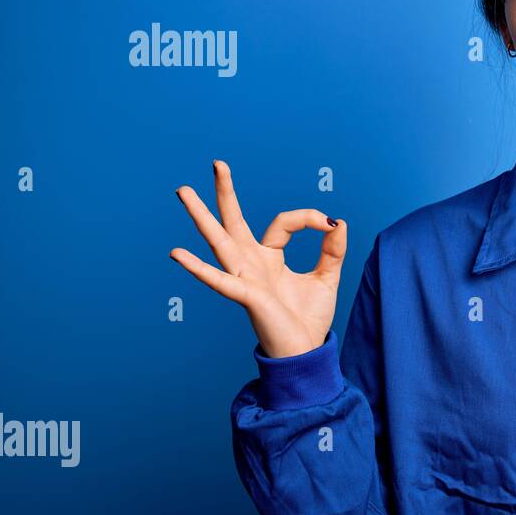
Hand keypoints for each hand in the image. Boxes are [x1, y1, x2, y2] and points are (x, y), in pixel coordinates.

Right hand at [170, 159, 346, 357]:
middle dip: (225, 193)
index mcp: (269, 257)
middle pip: (234, 221)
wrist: (306, 351)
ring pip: (220, 241)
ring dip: (201, 217)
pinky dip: (198, 268)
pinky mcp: (245, 297)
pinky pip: (219, 280)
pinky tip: (178, 253)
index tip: (328, 223)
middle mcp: (252, 263)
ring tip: (183, 191)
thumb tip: (338, 222)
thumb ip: (333, 249)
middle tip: (216, 163)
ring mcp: (245, 278)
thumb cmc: (308, 317)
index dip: (308, 218)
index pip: (282, 223)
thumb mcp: (327, 277)